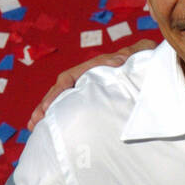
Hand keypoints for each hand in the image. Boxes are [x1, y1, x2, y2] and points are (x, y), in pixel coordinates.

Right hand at [27, 38, 155, 130]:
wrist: (151, 61)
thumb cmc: (144, 57)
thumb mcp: (138, 54)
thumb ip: (130, 55)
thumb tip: (117, 61)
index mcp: (94, 67)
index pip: (69, 79)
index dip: (57, 93)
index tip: (46, 107)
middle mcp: (88, 77)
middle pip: (61, 90)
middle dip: (45, 106)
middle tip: (34, 123)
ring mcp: (90, 88)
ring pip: (65, 100)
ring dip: (49, 113)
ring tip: (35, 128)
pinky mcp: (95, 99)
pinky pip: (75, 107)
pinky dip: (63, 116)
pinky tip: (54, 131)